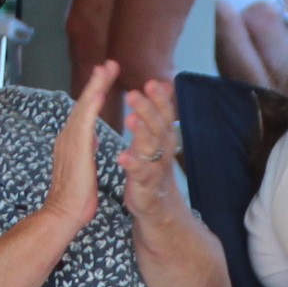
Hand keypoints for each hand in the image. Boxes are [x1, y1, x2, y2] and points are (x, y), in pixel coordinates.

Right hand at [40, 63, 116, 237]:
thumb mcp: (84, 167)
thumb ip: (86, 150)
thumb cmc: (75, 197)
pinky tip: (99, 92)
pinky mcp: (76, 149)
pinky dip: (91, 106)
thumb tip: (92, 138)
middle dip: (97, 81)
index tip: (106, 76)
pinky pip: (85, 123)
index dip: (96, 92)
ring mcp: (70, 141)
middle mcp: (68, 136)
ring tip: (106, 69)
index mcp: (72, 140)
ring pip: (84, 107)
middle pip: (84, 103)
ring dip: (95, 86)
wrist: (63, 214)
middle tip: (109, 63)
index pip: (86, 111)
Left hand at [117, 79, 184, 216]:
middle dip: (147, 109)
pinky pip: (140, 173)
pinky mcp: (146, 184)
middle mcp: (164, 148)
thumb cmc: (152, 164)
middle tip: (134, 94)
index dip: (159, 98)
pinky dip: (132, 164)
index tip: (151, 83)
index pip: (165, 113)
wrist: (158, 204)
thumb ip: (158, 110)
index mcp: (164, 135)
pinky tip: (122, 156)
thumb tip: (164, 83)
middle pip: (158, 126)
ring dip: (141, 132)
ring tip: (130, 119)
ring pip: (151, 147)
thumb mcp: (156, 136)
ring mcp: (156, 166)